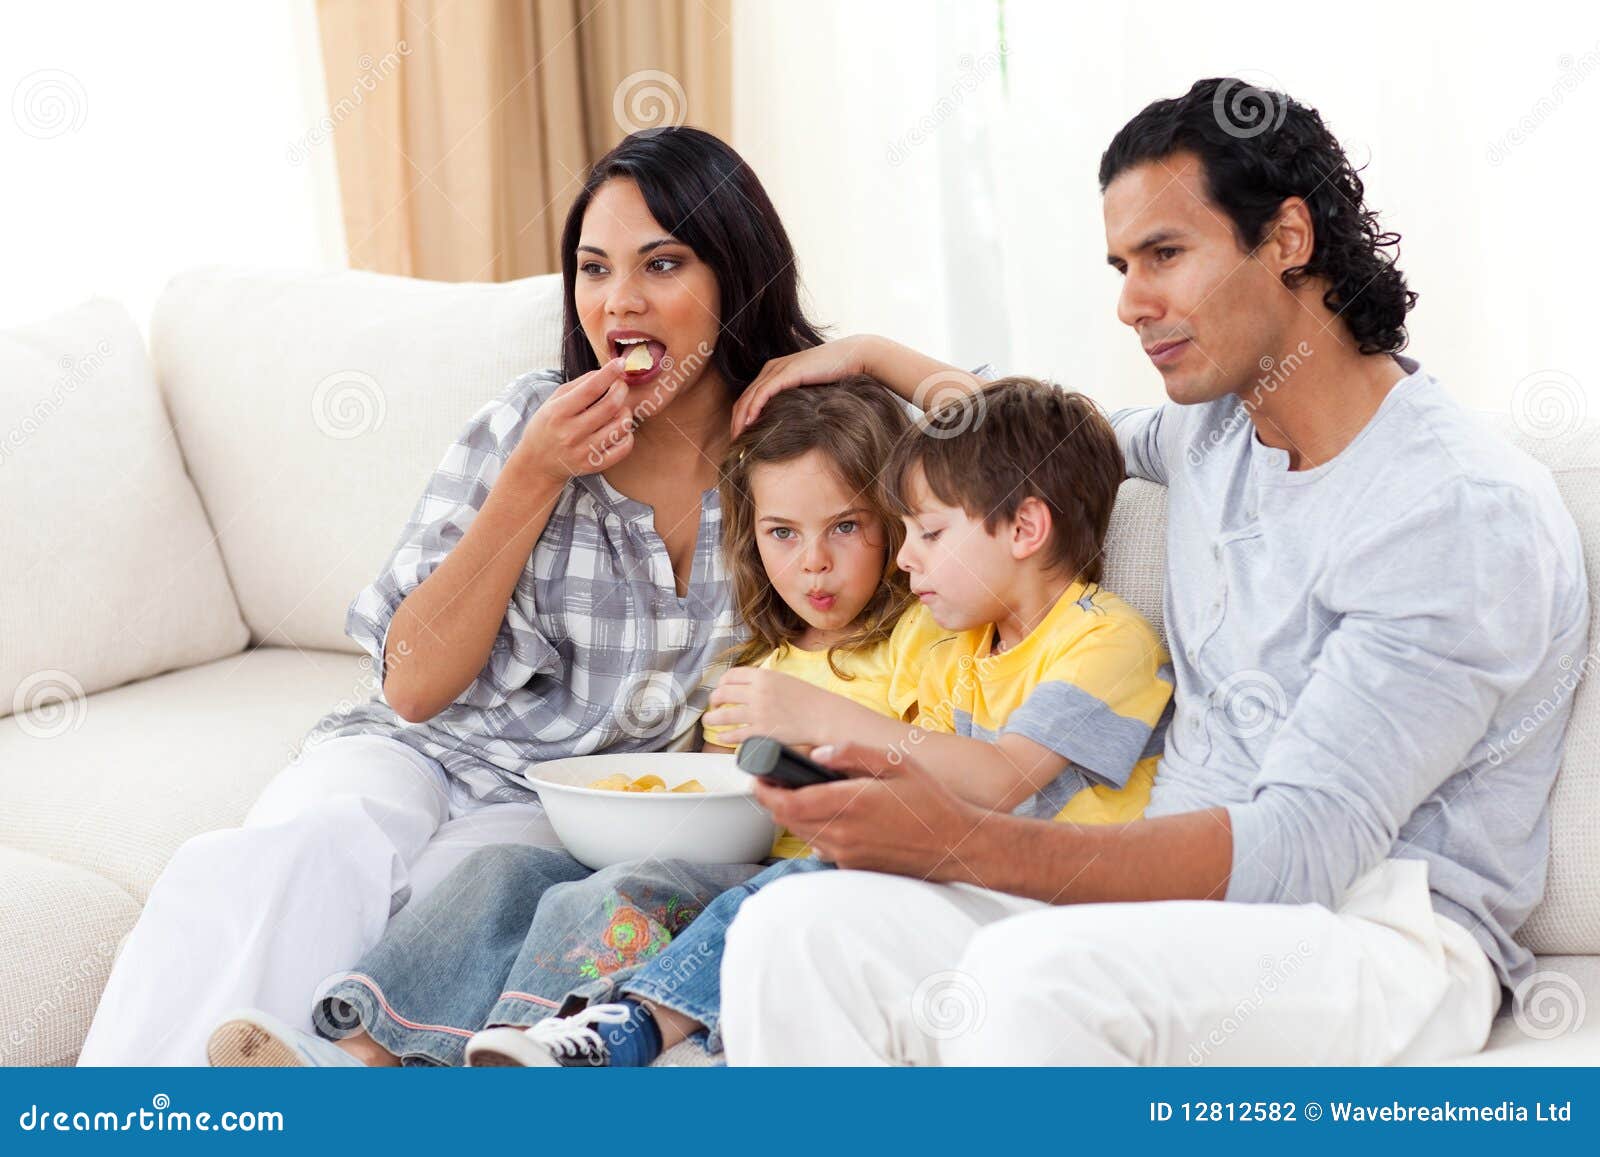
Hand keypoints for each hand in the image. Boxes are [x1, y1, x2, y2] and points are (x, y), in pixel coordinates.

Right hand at [511, 359, 635, 482]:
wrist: (537, 463)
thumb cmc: (547, 426)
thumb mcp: (554, 401)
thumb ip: (578, 385)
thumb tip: (605, 372)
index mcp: (559, 413)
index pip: (591, 389)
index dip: (609, 373)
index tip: (620, 363)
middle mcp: (571, 433)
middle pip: (610, 406)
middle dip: (621, 390)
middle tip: (621, 386)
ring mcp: (583, 451)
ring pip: (620, 426)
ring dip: (626, 412)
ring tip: (620, 409)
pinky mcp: (593, 465)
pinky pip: (623, 448)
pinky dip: (627, 435)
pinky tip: (619, 429)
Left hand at [702, 667, 842, 746]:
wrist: (824, 716)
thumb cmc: (808, 699)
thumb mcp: (784, 680)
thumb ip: (764, 681)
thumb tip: (744, 687)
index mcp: (763, 676)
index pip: (731, 675)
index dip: (722, 683)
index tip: (720, 689)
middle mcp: (757, 692)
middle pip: (723, 693)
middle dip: (714, 700)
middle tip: (713, 705)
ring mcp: (758, 713)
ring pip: (723, 715)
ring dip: (712, 719)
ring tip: (709, 721)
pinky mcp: (761, 732)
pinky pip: (735, 734)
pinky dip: (725, 736)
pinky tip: (723, 737)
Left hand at [731, 335, 878, 434]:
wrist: (852, 358)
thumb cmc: (835, 376)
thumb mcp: (809, 392)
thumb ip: (795, 402)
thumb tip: (789, 425)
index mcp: (773, 372)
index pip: (749, 398)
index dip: (740, 419)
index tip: (740, 440)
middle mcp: (771, 369)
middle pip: (744, 399)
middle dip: (736, 422)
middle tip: (733, 446)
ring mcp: (777, 369)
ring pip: (749, 397)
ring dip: (740, 420)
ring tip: (737, 440)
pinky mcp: (786, 372)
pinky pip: (763, 393)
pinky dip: (753, 408)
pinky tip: (749, 423)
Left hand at [751, 740, 986, 877]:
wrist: (955, 845)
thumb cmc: (929, 800)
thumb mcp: (895, 763)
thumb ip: (852, 754)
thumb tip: (817, 753)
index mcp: (850, 805)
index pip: (788, 803)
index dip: (765, 790)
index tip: (759, 775)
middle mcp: (843, 835)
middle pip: (787, 820)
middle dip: (773, 800)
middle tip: (772, 780)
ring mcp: (847, 855)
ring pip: (801, 835)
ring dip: (792, 815)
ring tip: (798, 793)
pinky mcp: (853, 867)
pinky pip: (820, 847)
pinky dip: (814, 830)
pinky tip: (830, 814)